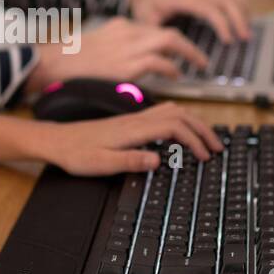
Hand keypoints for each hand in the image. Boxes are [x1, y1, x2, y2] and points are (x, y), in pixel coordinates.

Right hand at [25, 17, 209, 92]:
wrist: (50, 64)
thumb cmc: (67, 62)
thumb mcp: (94, 46)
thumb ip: (114, 49)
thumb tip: (124, 63)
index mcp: (119, 26)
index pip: (153, 29)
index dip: (170, 42)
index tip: (180, 52)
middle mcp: (126, 31)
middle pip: (168, 32)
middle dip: (188, 45)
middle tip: (200, 59)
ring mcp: (127, 46)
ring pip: (170, 40)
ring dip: (189, 53)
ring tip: (199, 65)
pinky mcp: (126, 64)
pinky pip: (159, 62)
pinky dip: (171, 68)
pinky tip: (177, 76)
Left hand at [31, 101, 223, 174]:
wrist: (56, 141)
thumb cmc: (75, 154)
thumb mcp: (101, 164)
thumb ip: (130, 161)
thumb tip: (158, 160)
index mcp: (133, 130)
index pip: (174, 127)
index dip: (194, 140)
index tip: (204, 156)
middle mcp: (136, 120)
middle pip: (180, 114)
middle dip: (202, 129)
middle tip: (217, 147)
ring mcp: (134, 118)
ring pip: (173, 110)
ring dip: (193, 123)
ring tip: (206, 139)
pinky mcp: (130, 121)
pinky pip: (163, 114)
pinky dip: (180, 120)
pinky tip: (181, 131)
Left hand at [128, 0, 249, 42]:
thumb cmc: (147, 7)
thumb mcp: (146, 21)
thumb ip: (155, 36)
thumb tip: (166, 53)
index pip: (209, 8)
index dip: (221, 23)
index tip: (228, 41)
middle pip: (226, 0)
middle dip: (238, 19)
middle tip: (244, 39)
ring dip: (243, 10)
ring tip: (246, 31)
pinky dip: (241, 3)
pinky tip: (244, 19)